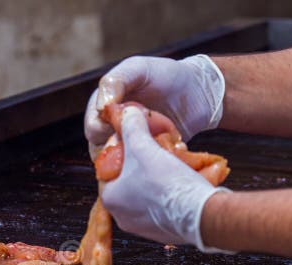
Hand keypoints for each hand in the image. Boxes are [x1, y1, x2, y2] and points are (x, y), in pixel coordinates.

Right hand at [84, 54, 224, 156]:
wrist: (200, 91)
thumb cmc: (168, 75)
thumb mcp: (139, 68)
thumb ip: (116, 81)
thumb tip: (100, 107)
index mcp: (104, 105)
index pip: (92, 125)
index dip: (101, 129)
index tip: (120, 126)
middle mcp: (112, 126)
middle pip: (100, 147)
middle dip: (117, 145)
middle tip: (138, 138)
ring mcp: (128, 143)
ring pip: (117, 162)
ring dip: (130, 158)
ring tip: (149, 146)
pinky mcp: (144, 156)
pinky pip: (137, 168)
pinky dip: (146, 165)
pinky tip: (158, 155)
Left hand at [101, 106, 231, 252]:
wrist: (201, 214)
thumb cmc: (166, 183)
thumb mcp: (143, 146)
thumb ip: (132, 127)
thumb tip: (128, 114)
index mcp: (110, 199)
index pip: (109, 168)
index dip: (122, 149)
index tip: (134, 139)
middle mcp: (123, 217)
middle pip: (130, 179)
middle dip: (143, 161)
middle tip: (155, 149)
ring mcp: (144, 226)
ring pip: (148, 192)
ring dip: (158, 175)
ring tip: (171, 161)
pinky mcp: (165, 230)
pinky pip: (164, 205)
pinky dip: (170, 191)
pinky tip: (181, 178)